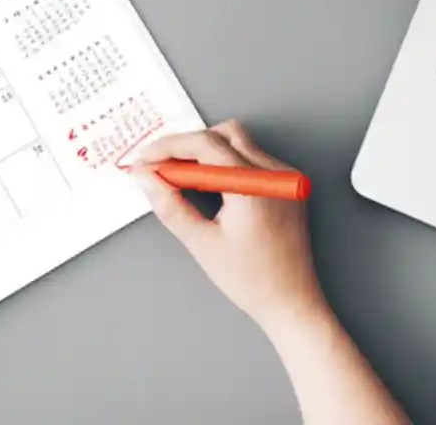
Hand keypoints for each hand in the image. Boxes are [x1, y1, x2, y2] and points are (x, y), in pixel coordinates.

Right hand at [133, 121, 324, 328]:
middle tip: (160, 168)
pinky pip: (252, 158)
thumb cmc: (252, 281)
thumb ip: (170, 205)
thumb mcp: (202, 243)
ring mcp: (284, 177)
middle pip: (223, 134)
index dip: (168, 147)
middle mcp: (274, 174)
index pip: (205, 145)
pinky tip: (209, 185)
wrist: (291, 302)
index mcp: (253, 186)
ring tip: (182, 177)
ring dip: (207, 151)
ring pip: (239, 141)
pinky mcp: (286, 184)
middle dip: (187, 145)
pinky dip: (226, 162)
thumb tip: (145, 177)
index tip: (145, 160)